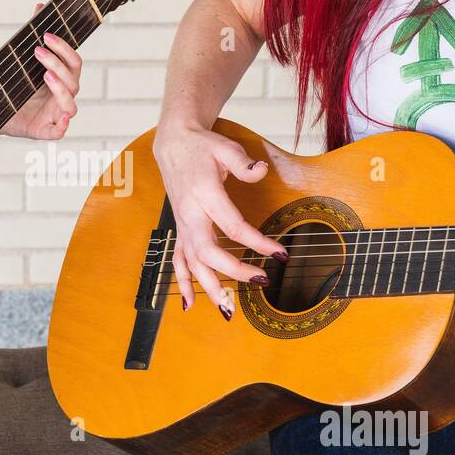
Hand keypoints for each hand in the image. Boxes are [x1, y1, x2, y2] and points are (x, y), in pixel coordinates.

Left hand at [0, 2, 81, 139]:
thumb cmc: (14, 88)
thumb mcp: (21, 62)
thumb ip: (32, 35)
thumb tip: (40, 6)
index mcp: (61, 79)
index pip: (74, 62)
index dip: (64, 48)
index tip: (45, 35)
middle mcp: (62, 96)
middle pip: (73, 79)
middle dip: (58, 63)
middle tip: (37, 51)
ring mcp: (56, 114)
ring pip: (71, 105)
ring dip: (61, 89)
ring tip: (45, 76)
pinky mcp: (46, 131)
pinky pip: (60, 131)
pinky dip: (62, 125)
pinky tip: (60, 117)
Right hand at [151, 122, 285, 318]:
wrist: (174, 144)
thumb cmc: (202, 147)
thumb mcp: (225, 147)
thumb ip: (243, 162)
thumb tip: (261, 171)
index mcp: (204, 194)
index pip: (233, 226)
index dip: (257, 242)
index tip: (280, 254)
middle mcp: (190, 214)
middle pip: (209, 251)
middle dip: (234, 271)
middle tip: (261, 280)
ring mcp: (182, 225)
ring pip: (192, 263)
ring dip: (209, 287)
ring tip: (228, 309)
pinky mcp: (181, 230)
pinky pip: (178, 262)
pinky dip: (183, 284)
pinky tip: (190, 305)